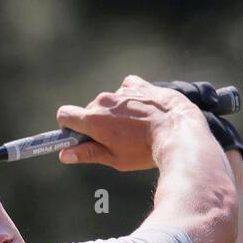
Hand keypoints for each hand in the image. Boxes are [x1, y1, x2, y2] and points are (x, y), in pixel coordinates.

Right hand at [54, 74, 202, 170]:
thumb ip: (87, 153)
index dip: (69, 126)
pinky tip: (145, 112)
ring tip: (137, 128)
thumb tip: (64, 155)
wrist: (178, 131)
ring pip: (110, 102)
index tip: (79, 135)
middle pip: (90, 110)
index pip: (64, 114)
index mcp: (93, 119)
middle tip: (115, 139)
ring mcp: (121, 90)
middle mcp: (103, 101)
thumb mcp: (114, 158)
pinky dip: (132, 99)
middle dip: (97, 123)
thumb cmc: (144, 150)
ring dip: (116, 112)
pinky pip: (127, 89)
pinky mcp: (138, 84)